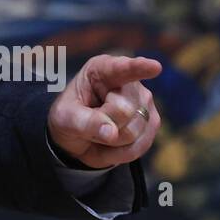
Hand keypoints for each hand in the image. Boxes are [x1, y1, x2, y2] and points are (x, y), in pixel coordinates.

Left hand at [47, 54, 161, 169]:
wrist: (78, 137)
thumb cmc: (69, 117)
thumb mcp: (65, 118)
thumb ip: (84, 122)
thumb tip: (112, 133)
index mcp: (102, 70)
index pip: (122, 69)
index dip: (139, 68)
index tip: (155, 67)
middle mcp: (129, 83)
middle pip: (123, 111)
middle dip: (103, 124)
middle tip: (89, 123)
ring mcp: (145, 102)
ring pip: (132, 132)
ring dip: (110, 141)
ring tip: (100, 132)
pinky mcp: (153, 123)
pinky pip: (139, 147)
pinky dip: (119, 152)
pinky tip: (110, 143)